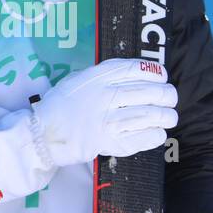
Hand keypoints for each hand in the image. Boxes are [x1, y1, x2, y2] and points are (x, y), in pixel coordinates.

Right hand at [31, 57, 177, 167]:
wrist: (42, 134)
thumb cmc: (62, 105)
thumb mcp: (80, 79)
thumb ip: (105, 76)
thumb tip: (137, 75)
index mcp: (99, 77)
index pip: (138, 70)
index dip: (157, 74)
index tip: (163, 78)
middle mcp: (105, 95)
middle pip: (149, 92)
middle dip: (167, 96)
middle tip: (170, 99)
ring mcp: (108, 119)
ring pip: (150, 115)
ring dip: (166, 117)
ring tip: (169, 118)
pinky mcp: (109, 142)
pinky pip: (142, 137)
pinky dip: (155, 135)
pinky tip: (157, 133)